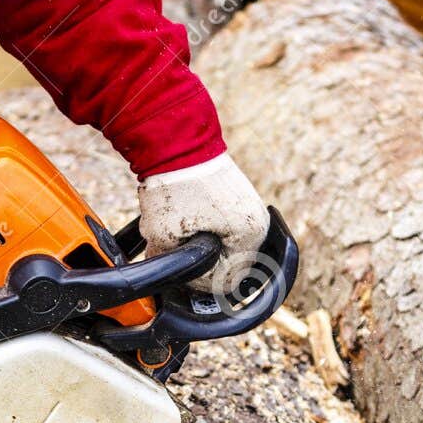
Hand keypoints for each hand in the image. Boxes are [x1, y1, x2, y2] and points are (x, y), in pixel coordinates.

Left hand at [138, 153, 269, 296]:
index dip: (196, 282)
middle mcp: (257, 224)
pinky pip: (222, 230)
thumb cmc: (174, 183)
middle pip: (226, 266)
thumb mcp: (164, 236)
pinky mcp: (238, 200)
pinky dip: (202, 230)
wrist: (175, 139)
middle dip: (198, 263)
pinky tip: (185, 218)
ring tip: (179, 228)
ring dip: (200, 246)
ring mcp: (250, 210)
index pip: (225, 282)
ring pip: (223, 249)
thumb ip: (173, 267)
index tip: (177, 268)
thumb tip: (174, 282)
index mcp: (250, 235)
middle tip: (175, 247)